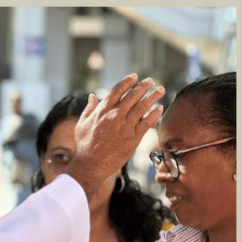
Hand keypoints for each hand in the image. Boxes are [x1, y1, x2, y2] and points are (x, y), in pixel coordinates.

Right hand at [66, 75, 164, 199]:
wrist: (91, 165)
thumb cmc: (84, 146)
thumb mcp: (81, 124)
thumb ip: (89, 109)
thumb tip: (93, 96)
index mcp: (102, 111)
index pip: (117, 91)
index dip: (127, 82)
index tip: (134, 77)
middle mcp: (115, 116)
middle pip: (132, 96)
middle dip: (143, 87)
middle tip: (150, 81)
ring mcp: (125, 126)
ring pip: (142, 107)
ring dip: (153, 97)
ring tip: (160, 90)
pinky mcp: (133, 138)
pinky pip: (147, 123)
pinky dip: (154, 115)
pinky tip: (160, 108)